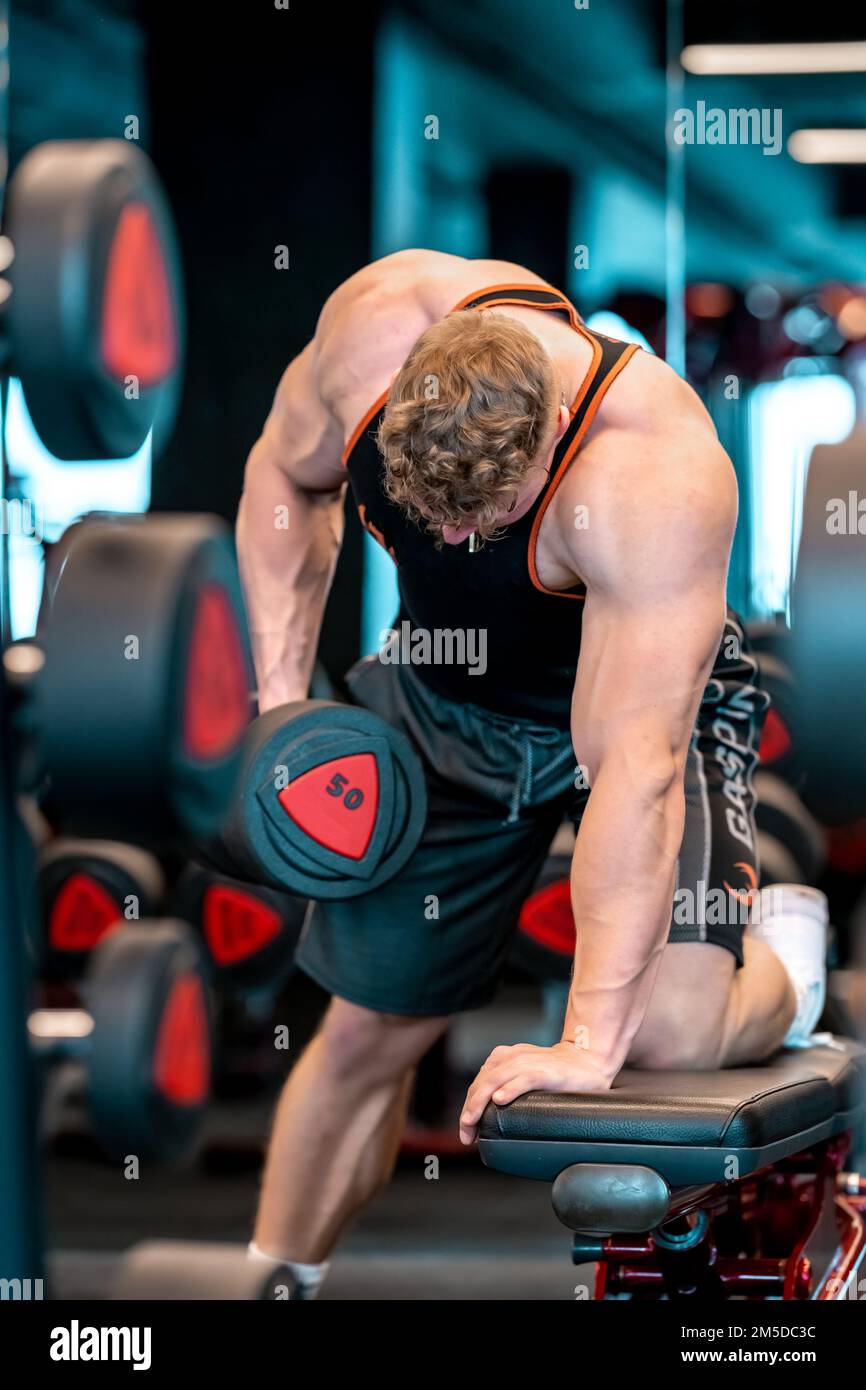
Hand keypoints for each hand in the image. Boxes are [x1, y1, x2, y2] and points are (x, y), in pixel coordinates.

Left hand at [459, 1041, 614, 1145]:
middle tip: (466, 1133)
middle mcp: (513, 1057)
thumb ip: (507, 1084)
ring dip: (480, 1102)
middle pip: (483, 1083)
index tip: (467, 1130)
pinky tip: (499, 1100)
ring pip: (496, 1079)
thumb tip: (488, 1112)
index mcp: (505, 1058)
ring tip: (472, 1122)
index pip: (479, 1082)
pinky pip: (524, 1078)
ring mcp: (529, 1063)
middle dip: (470, 1109)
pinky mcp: (546, 1071)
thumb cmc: (556, 1071)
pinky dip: (510, 1088)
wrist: (587, 1059)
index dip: (468, 1106)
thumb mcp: (525, 1073)